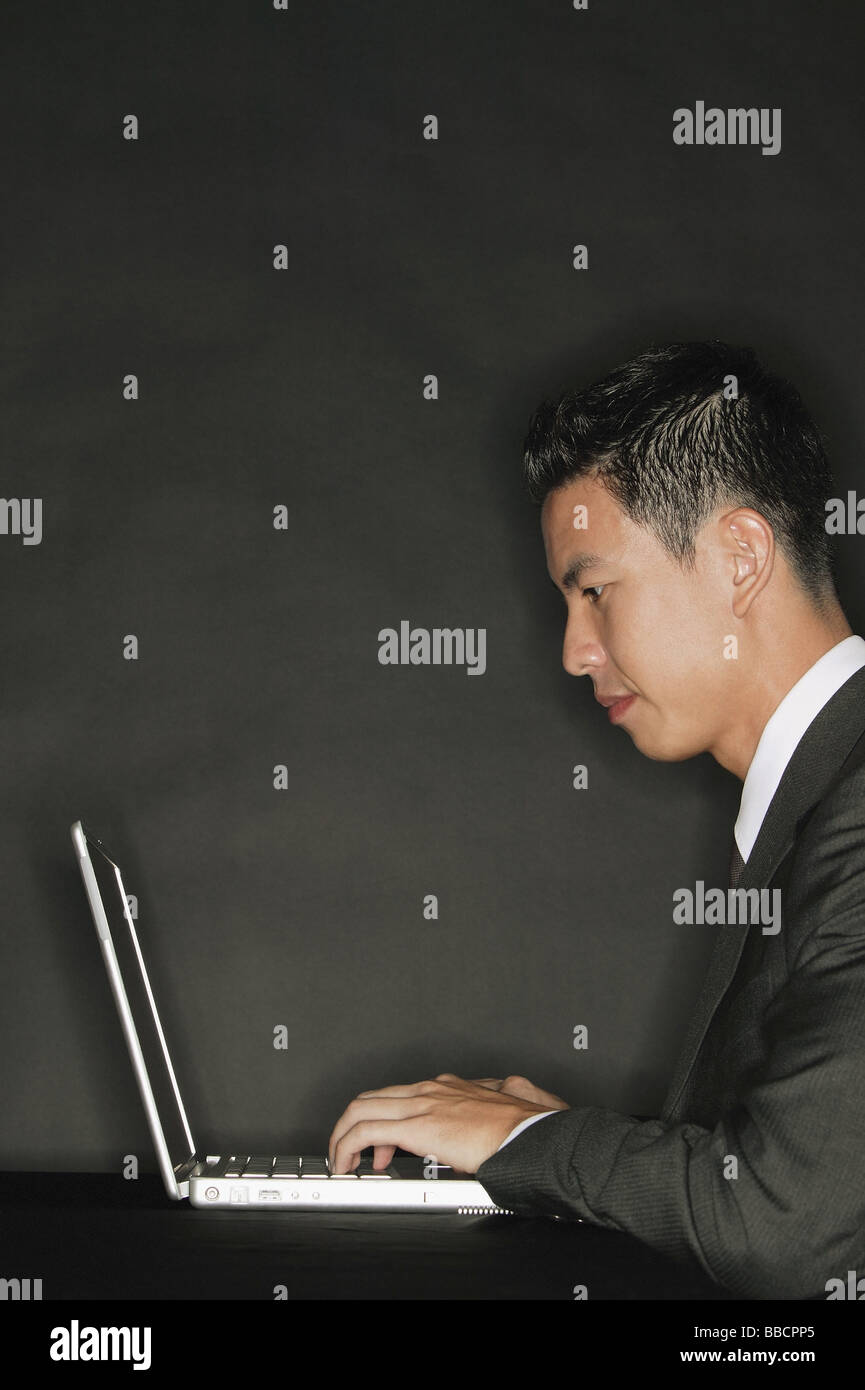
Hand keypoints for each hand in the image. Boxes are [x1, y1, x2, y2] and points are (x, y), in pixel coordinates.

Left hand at [328, 1071, 563, 1175]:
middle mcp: (431, 1089)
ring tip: (341, 1161)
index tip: (382, 1148)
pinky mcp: (419, 1126)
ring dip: (343, 1137)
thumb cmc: (524, 1131)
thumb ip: (480, 1121)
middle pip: (372, 1098)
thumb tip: (472, 1144)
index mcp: (448, 1087)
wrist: (533, 1136)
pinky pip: (366, 1131)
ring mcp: (423, 1103)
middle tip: (349, 1153)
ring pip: (361, 1109)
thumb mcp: (496, 1115)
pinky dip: (348, 1147)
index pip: (399, 1096)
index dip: (382, 1121)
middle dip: (351, 1126)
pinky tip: (348, 1166)